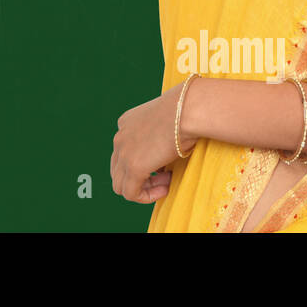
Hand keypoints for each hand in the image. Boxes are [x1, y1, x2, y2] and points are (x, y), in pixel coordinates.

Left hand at [111, 83, 197, 203]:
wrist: (187, 110)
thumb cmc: (185, 113)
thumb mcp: (165, 123)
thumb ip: (157, 140)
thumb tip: (162, 162)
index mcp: (126, 124)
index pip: (124, 153)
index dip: (144, 165)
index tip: (165, 167)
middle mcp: (119, 137)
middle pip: (119, 171)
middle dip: (141, 179)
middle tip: (166, 177)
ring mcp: (123, 152)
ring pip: (121, 185)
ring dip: (144, 189)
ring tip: (167, 183)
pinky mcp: (133, 167)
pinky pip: (131, 193)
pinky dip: (146, 196)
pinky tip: (165, 188)